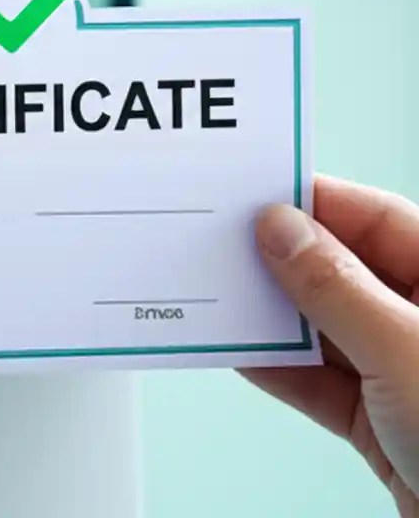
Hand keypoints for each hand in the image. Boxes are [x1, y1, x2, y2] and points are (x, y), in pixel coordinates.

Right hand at [244, 176, 418, 515]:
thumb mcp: (404, 351)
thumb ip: (336, 289)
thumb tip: (282, 230)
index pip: (380, 220)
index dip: (317, 203)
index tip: (256, 196)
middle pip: (346, 272)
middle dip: (285, 261)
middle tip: (223, 245)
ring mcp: (407, 374)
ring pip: (326, 328)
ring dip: (273, 319)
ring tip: (220, 298)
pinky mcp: (384, 424)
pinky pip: (319, 383)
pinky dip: (278, 370)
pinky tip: (240, 354)